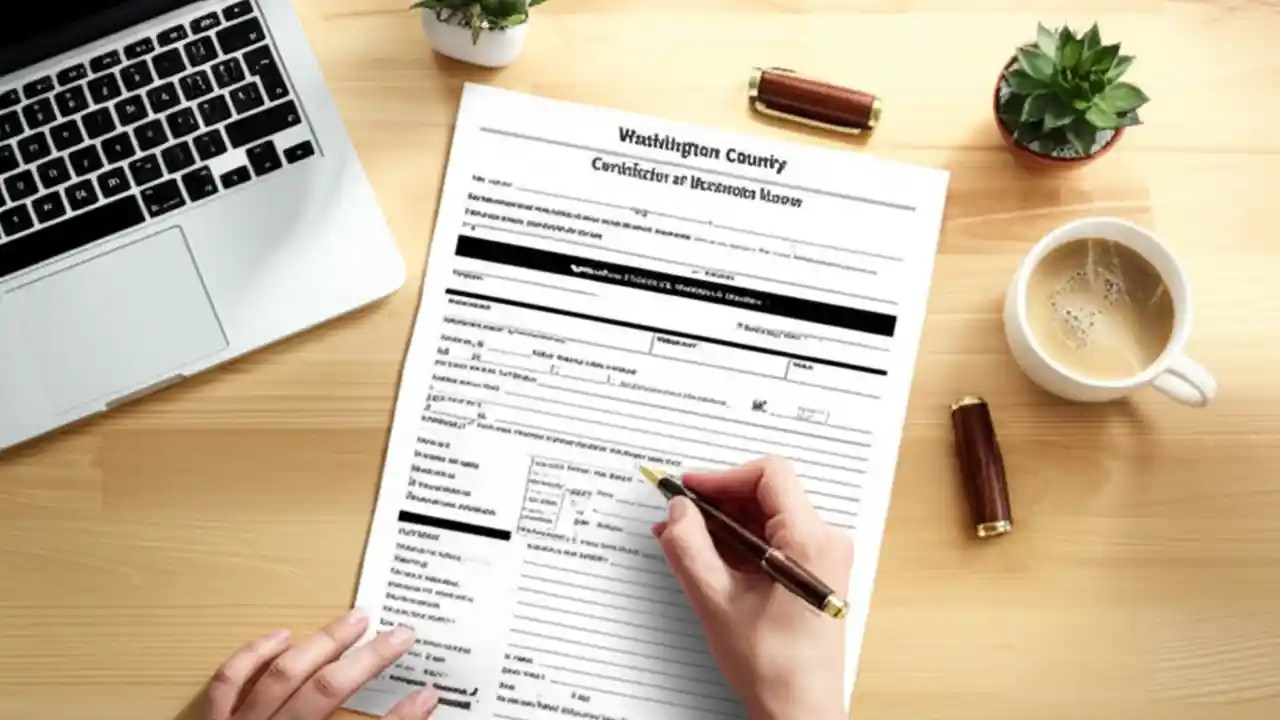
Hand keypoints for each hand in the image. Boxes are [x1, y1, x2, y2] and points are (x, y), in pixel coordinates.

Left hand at [200, 609, 437, 719]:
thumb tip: (406, 719)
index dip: (401, 716)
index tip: (427, 695)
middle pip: (326, 691)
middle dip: (368, 659)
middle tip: (401, 634)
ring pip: (283, 676)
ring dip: (322, 643)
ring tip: (354, 620)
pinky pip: (228, 684)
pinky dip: (253, 656)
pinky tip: (279, 637)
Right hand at [653, 457, 852, 719]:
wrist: (799, 709)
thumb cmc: (773, 666)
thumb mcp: (716, 601)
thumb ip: (690, 547)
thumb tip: (678, 510)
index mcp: (812, 541)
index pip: (769, 475)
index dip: (722, 476)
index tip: (689, 489)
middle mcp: (824, 542)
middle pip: (767, 494)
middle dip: (717, 500)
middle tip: (678, 513)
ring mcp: (821, 558)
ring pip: (766, 517)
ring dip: (723, 523)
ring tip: (682, 536)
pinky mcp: (811, 572)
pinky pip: (772, 539)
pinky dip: (737, 542)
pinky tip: (705, 555)